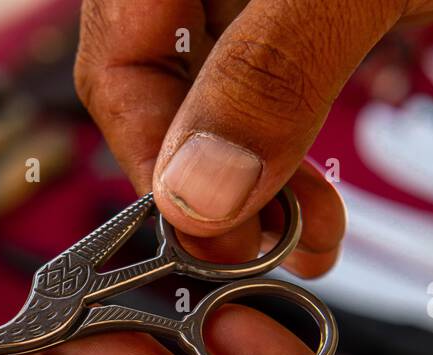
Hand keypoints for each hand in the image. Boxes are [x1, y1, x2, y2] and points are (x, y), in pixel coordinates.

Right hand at [73, 0, 432, 270]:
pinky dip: (289, 149)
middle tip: (268, 252)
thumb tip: (197, 196)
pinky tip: (315, 202)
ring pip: (214, 102)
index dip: (158, 162)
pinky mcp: (297, 11)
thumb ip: (273, 71)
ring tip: (306, 243)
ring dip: (255, 185)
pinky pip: (266, 89)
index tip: (216, 238)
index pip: (117, 63)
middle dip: (214, 187)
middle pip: (159, 90)